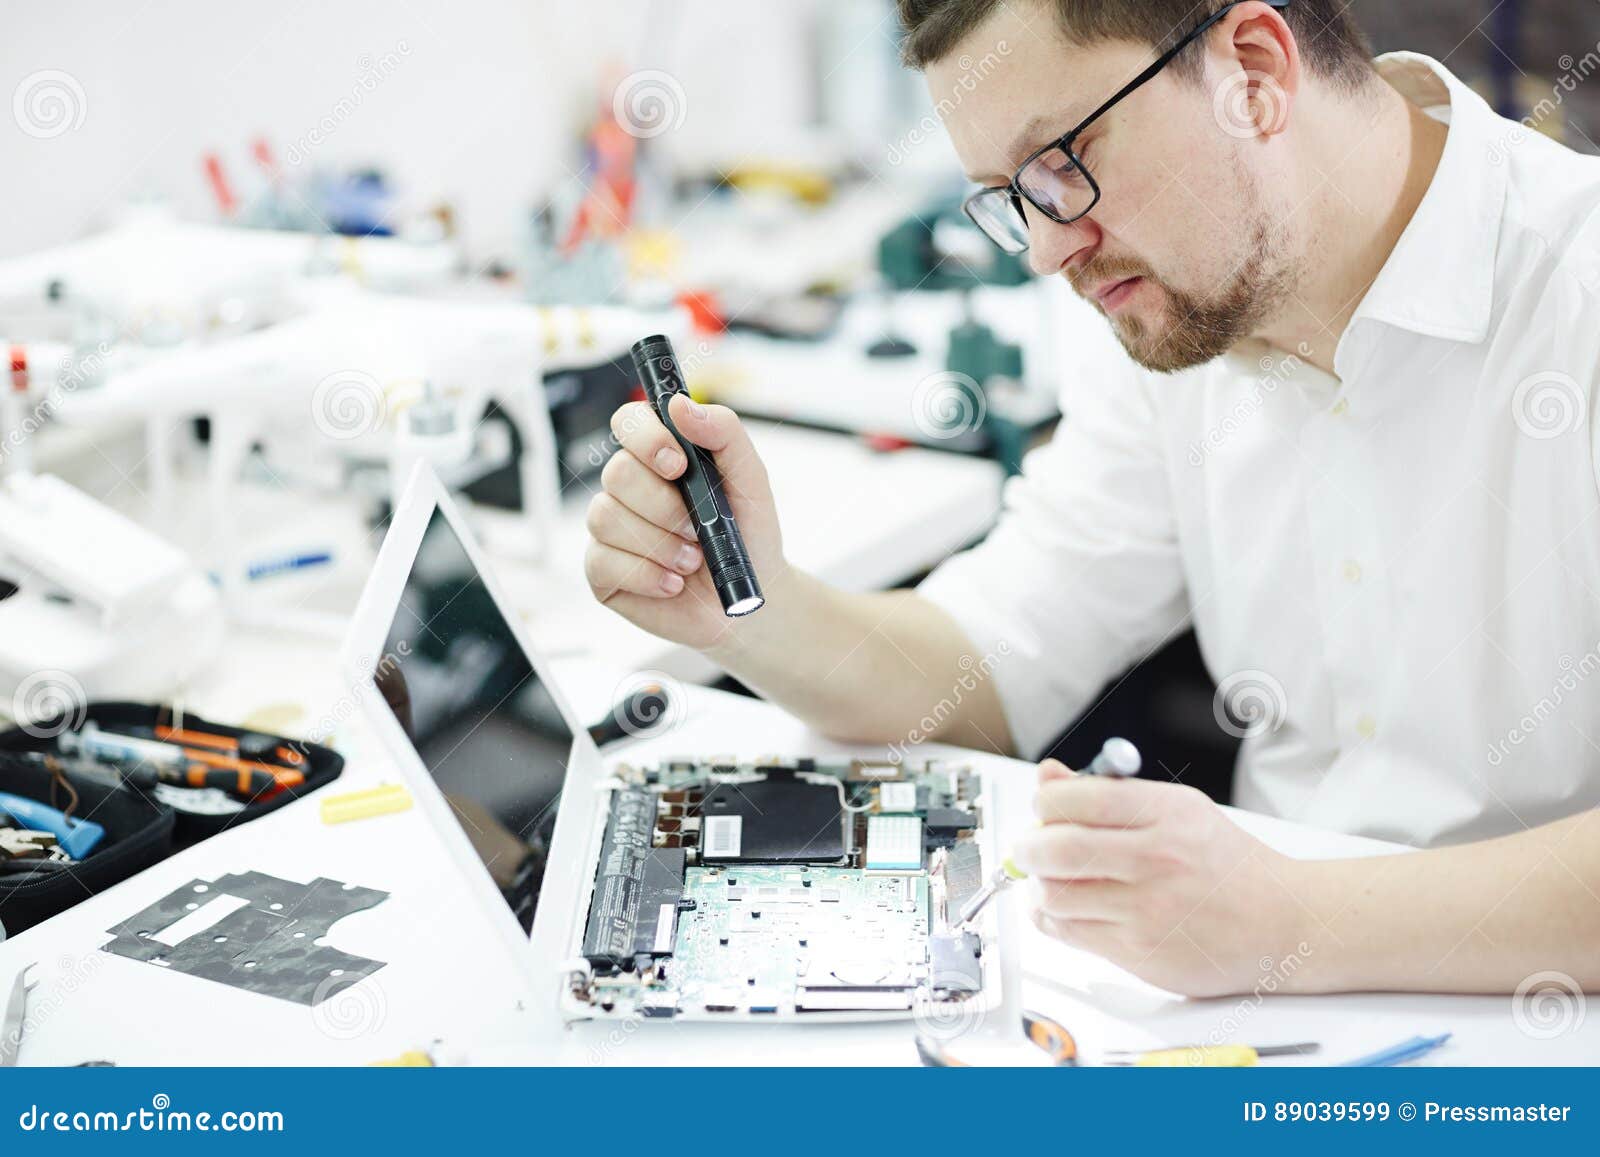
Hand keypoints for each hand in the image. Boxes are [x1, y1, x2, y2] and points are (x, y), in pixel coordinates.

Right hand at [585, 395, 785, 650]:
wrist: (752, 601)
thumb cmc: (749, 536)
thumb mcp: (751, 479)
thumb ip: (724, 433)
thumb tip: (680, 405)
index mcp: (660, 457)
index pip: (628, 422)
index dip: (646, 438)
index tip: (678, 465)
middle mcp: (629, 488)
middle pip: (617, 473)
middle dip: (664, 506)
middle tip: (697, 530)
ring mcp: (611, 530)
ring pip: (607, 517)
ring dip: (660, 544)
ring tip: (692, 562)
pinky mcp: (602, 571)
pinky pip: (603, 561)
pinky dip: (647, 575)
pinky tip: (673, 584)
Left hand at [1010, 760, 1310, 997]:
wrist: (1282, 924)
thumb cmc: (1228, 865)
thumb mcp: (1178, 810)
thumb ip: (1110, 794)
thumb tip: (1049, 778)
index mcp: (1168, 815)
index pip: (1079, 799)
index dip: (1045, 802)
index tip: (1043, 808)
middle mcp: (1157, 861)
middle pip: (1059, 849)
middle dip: (1029, 845)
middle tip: (1029, 845)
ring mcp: (1148, 911)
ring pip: (1056, 895)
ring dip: (1039, 884)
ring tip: (1051, 877)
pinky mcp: (1140, 954)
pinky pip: (1070, 933)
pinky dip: (1052, 916)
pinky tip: (1064, 906)